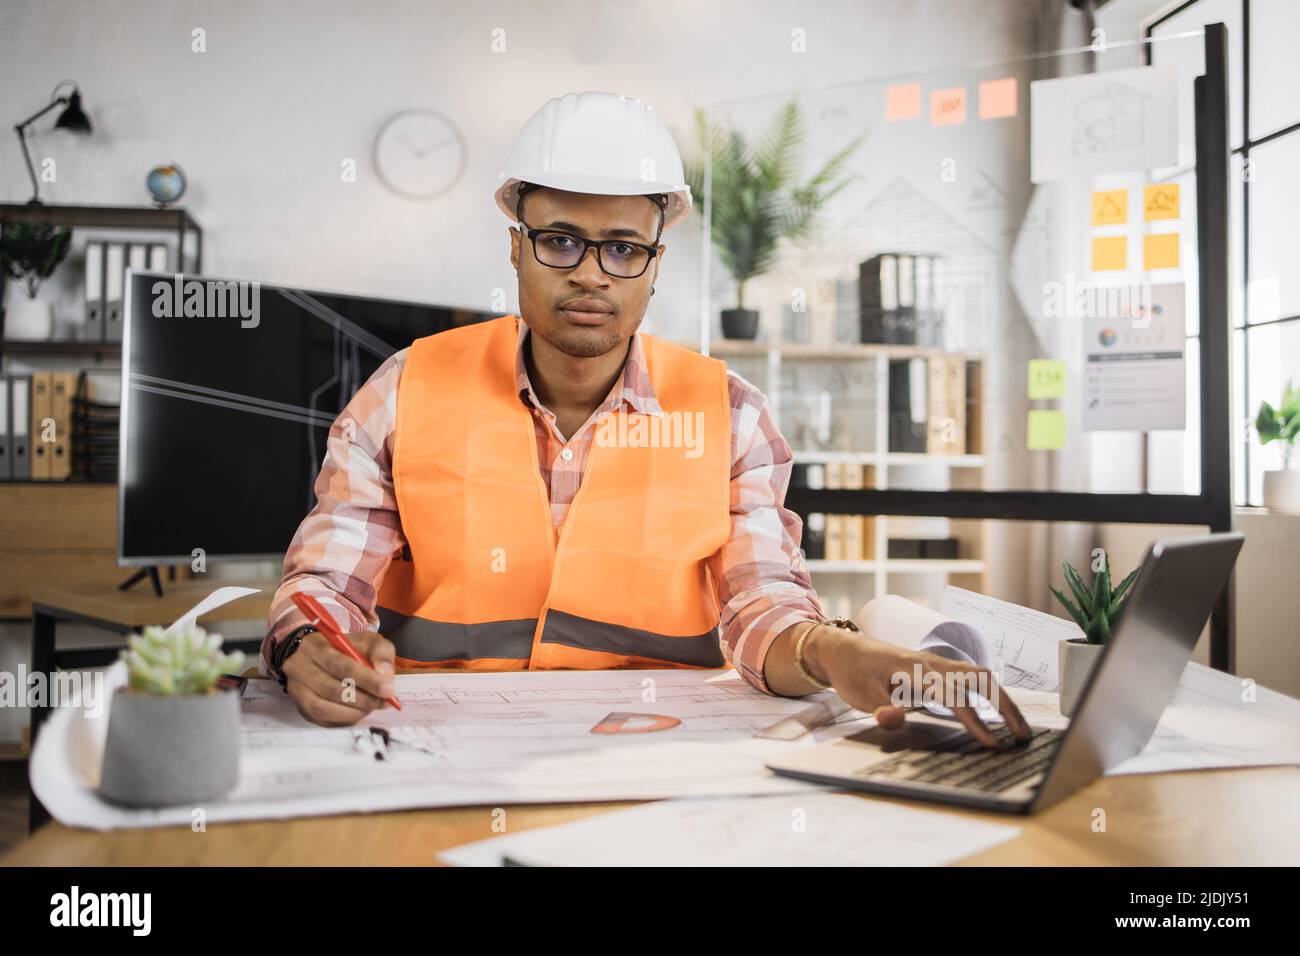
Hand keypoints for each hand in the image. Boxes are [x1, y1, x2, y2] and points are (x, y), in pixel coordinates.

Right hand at [282, 630, 396, 726]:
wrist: (320, 654)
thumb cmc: (345, 648)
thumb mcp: (367, 640)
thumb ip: (380, 652)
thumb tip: (385, 675)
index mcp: (315, 647)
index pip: (340, 665)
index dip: (366, 679)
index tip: (388, 689)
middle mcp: (299, 668)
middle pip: (330, 689)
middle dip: (363, 699)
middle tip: (384, 702)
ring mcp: (297, 690)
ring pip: (323, 708)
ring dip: (353, 712)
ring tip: (372, 707)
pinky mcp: (301, 708)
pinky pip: (322, 720)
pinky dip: (345, 719)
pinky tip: (359, 712)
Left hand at [804, 625, 1031, 747]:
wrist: (841, 649)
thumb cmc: (852, 673)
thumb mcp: (858, 695)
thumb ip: (879, 708)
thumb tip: (895, 719)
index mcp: (916, 670)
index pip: (955, 696)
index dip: (975, 721)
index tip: (993, 744)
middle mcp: (932, 663)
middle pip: (980, 678)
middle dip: (1005, 705)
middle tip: (1024, 735)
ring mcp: (935, 664)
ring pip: (979, 676)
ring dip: (1001, 699)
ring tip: (1018, 728)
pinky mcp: (935, 670)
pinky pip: (969, 678)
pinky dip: (989, 693)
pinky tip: (996, 713)